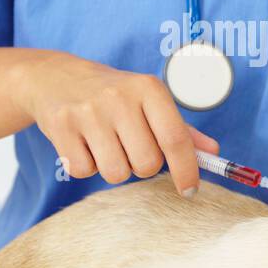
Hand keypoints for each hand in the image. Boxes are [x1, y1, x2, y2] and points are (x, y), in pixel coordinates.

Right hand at [7, 51, 218, 195]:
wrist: (54, 77)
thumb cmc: (112, 94)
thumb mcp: (147, 100)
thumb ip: (180, 129)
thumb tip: (212, 153)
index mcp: (148, 88)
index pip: (175, 139)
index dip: (187, 170)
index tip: (190, 190)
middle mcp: (119, 97)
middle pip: (146, 164)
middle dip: (142, 166)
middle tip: (130, 148)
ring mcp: (88, 112)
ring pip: (116, 173)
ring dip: (114, 168)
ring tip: (106, 144)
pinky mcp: (61, 127)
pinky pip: (83, 171)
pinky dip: (86, 166)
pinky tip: (83, 144)